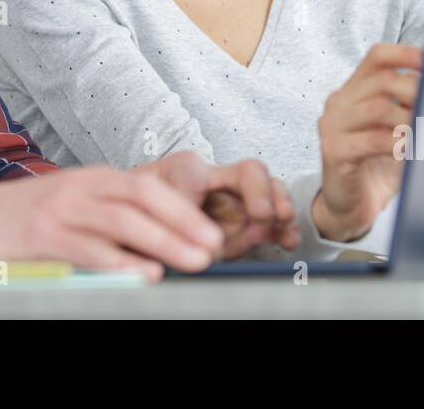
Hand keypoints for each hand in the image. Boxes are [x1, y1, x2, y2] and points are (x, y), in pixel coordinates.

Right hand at [0, 168, 224, 280]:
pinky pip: (88, 248)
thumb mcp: (70, 207)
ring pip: (123, 219)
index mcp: (92, 179)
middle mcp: (80, 187)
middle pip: (143, 197)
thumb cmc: (20, 222)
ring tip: (193, 262)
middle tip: (214, 247)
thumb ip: (108, 217)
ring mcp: (60, 209)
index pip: (148, 185)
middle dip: (184, 222)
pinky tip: (143, 275)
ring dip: (164, 241)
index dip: (184, 207)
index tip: (213, 231)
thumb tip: (157, 244)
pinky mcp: (42, 235)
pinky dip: (120, 261)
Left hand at [141, 152, 298, 257]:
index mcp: (181, 170)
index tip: (193, 233)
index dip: (196, 206)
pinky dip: (282, 227)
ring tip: (282, 221)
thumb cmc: (140, 213)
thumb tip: (186, 252)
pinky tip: (286, 239)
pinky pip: (271, 217)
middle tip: (262, 213)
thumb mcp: (141, 216)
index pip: (193, 175)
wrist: (138, 217)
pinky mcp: (247, 218)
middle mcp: (213, 177)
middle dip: (259, 190)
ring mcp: (233, 197)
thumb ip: (163, 228)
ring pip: (267, 191)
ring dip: (279, 206)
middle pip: (247, 171)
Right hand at [312, 43, 423, 242]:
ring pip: (378, 109)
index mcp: (353, 91)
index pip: (377, 57)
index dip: (406, 54)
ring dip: (411, 120)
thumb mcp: (396, 131)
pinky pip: (373, 141)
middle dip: (417, 91)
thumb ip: (410, 108)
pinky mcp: (333, 152)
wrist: (352, 207)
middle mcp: (338, 103)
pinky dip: (400, 145)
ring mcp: (332, 126)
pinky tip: (413, 152)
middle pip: (382, 81)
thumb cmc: (378, 166)